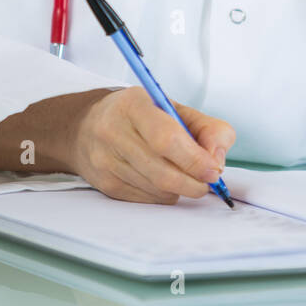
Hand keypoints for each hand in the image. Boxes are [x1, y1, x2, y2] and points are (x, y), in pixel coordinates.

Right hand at [70, 87, 235, 203]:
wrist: (86, 127)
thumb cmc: (139, 116)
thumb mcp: (173, 107)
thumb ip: (207, 128)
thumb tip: (218, 160)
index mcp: (133, 104)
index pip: (167, 138)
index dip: (195, 159)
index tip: (214, 169)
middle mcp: (113, 132)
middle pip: (163, 172)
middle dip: (194, 182)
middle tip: (207, 180)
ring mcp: (106, 161)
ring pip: (158, 190)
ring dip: (180, 189)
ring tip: (183, 174)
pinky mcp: (105, 184)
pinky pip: (147, 200)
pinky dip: (164, 194)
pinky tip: (162, 179)